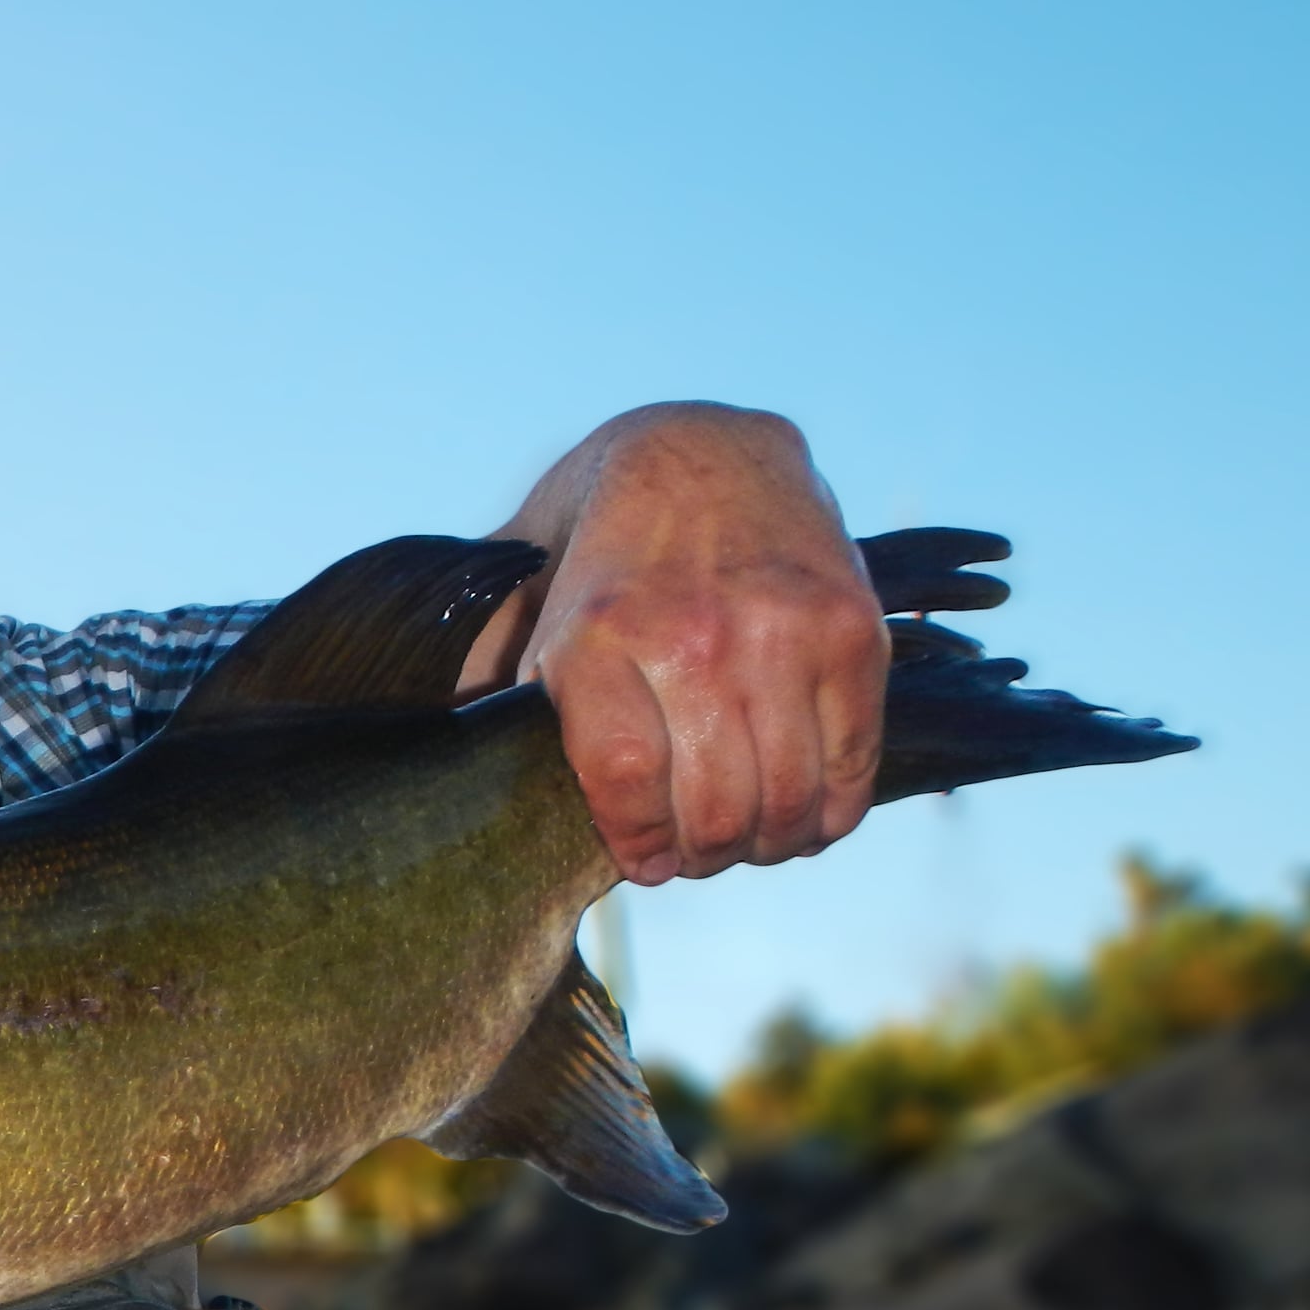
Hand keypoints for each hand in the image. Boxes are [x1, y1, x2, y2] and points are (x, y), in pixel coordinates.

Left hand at [482, 405, 890, 883]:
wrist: (704, 449)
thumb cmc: (602, 545)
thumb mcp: (529, 600)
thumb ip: (496, 678)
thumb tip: (457, 767)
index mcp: (597, 635)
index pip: (628, 782)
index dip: (640, 844)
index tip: (646, 861)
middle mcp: (693, 636)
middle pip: (714, 806)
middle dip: (704, 856)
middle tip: (697, 855)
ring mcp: (780, 633)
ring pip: (788, 797)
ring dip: (768, 843)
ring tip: (748, 838)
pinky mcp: (850, 630)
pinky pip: (853, 760)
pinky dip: (832, 811)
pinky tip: (805, 812)